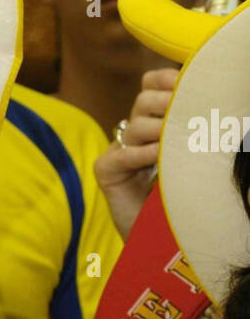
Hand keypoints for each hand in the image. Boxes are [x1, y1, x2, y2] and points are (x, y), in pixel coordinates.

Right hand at [94, 67, 177, 238]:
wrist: (161, 240)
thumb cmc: (181, 197)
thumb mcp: (190, 155)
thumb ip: (193, 129)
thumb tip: (212, 100)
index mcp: (154, 121)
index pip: (152, 82)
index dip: (167, 78)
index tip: (190, 83)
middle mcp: (133, 132)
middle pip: (144, 98)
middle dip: (168, 102)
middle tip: (188, 114)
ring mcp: (117, 151)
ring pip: (136, 125)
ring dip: (160, 132)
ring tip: (178, 143)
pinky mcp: (106, 171)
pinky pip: (122, 155)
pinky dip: (143, 154)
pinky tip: (159, 158)